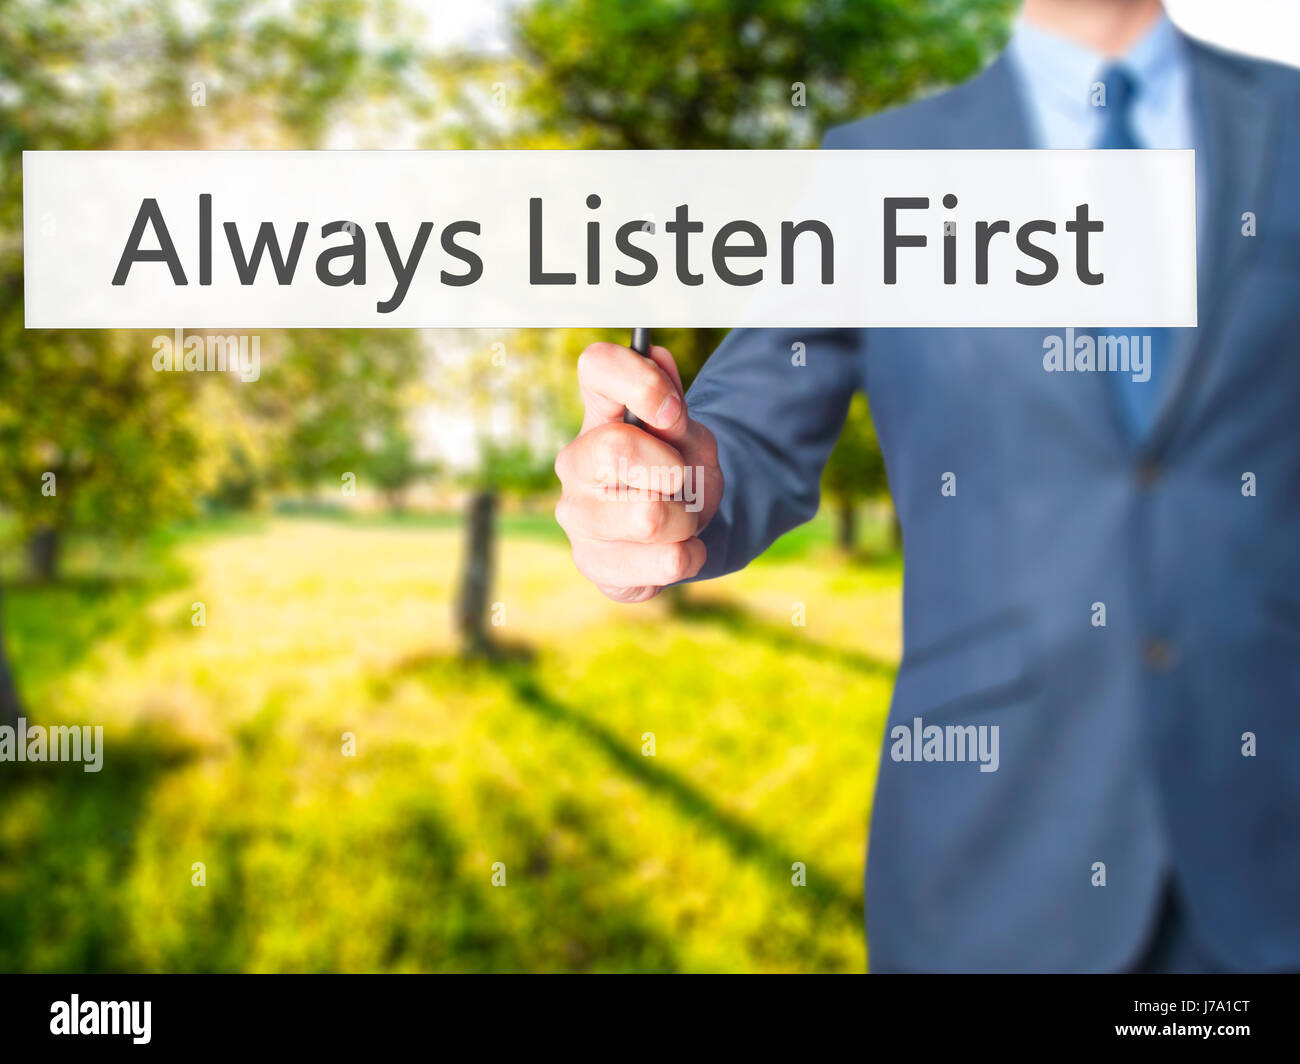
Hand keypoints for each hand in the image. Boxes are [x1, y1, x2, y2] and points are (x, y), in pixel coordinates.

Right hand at [554, 342, 722, 601]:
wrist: (678, 535)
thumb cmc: (677, 476)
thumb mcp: (688, 437)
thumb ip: (674, 406)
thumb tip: (656, 356)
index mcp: (597, 416)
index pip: (597, 367)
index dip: (640, 383)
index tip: (672, 413)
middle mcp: (574, 461)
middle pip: (616, 446)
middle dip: (671, 469)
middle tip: (680, 481)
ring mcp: (576, 515)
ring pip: (648, 515)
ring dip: (686, 519)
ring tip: (679, 519)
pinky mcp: (592, 563)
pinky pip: (666, 561)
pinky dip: (690, 555)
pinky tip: (675, 549)